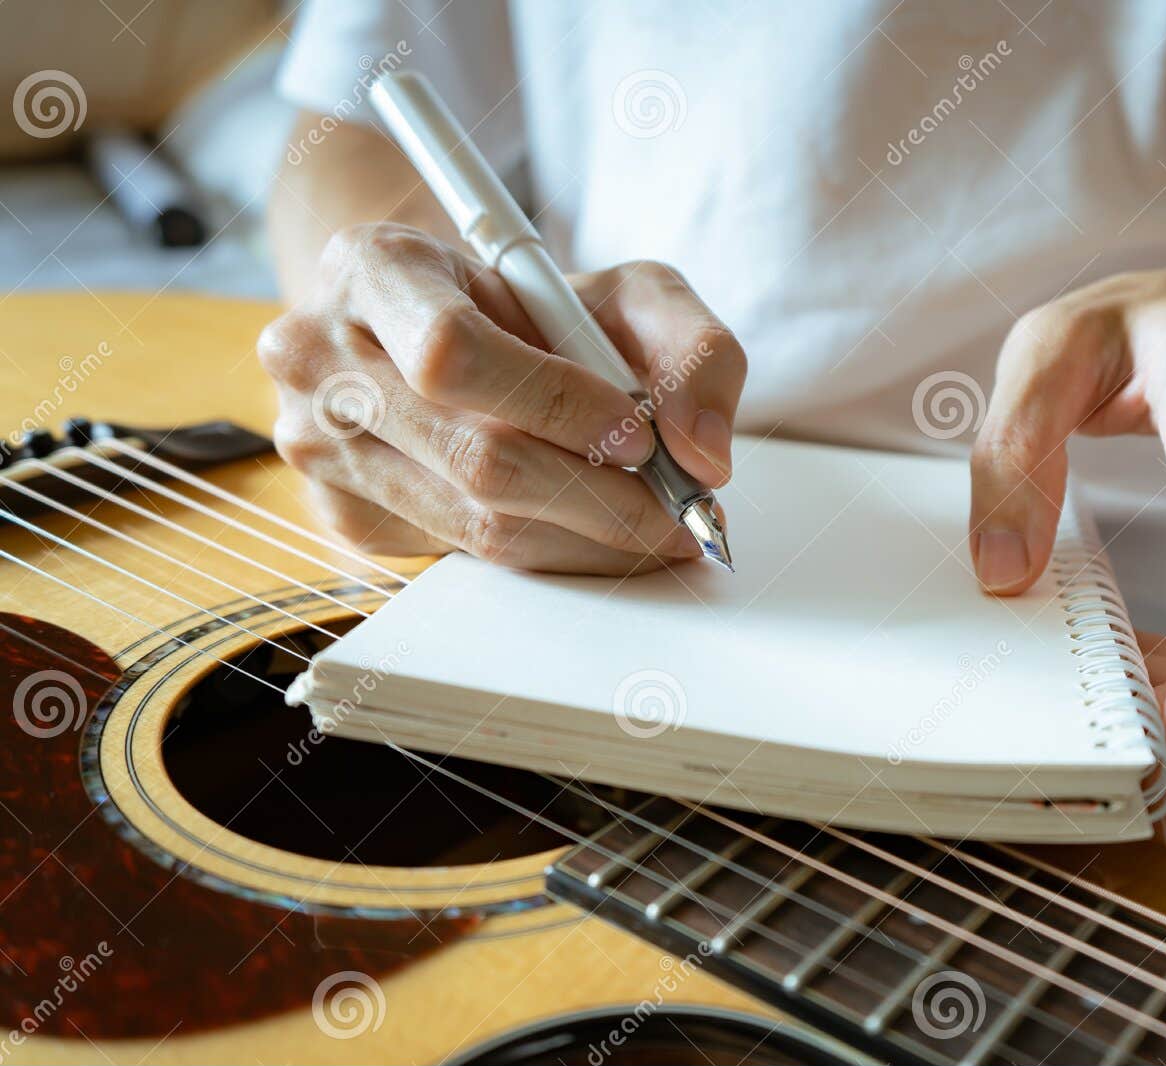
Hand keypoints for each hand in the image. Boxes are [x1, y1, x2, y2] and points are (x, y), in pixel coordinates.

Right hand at [258, 223, 744, 573]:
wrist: (445, 333)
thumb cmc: (535, 308)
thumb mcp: (627, 292)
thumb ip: (693, 349)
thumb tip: (704, 454)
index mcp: (372, 266)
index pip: (455, 353)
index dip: (558, 405)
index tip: (641, 436)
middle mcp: (320, 354)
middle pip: (477, 457)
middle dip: (604, 496)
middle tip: (682, 510)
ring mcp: (317, 443)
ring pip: (477, 524)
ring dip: (587, 537)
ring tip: (655, 525)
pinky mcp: (343, 512)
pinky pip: (465, 556)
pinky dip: (551, 553)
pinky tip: (592, 531)